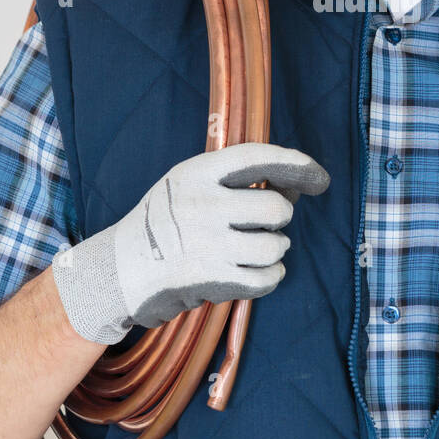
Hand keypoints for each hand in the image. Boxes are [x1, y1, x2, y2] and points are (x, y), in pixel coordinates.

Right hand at [52, 142, 330, 344]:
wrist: (119, 270)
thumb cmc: (164, 222)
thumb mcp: (188, 184)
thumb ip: (235, 180)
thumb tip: (295, 186)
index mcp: (197, 173)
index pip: (258, 158)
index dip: (296, 164)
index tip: (319, 177)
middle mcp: (202, 206)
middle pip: (276, 208)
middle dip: (281, 217)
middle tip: (268, 223)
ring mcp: (207, 245)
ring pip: (275, 246)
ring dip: (275, 249)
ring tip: (258, 249)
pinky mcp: (211, 280)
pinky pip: (266, 278)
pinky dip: (271, 276)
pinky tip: (259, 271)